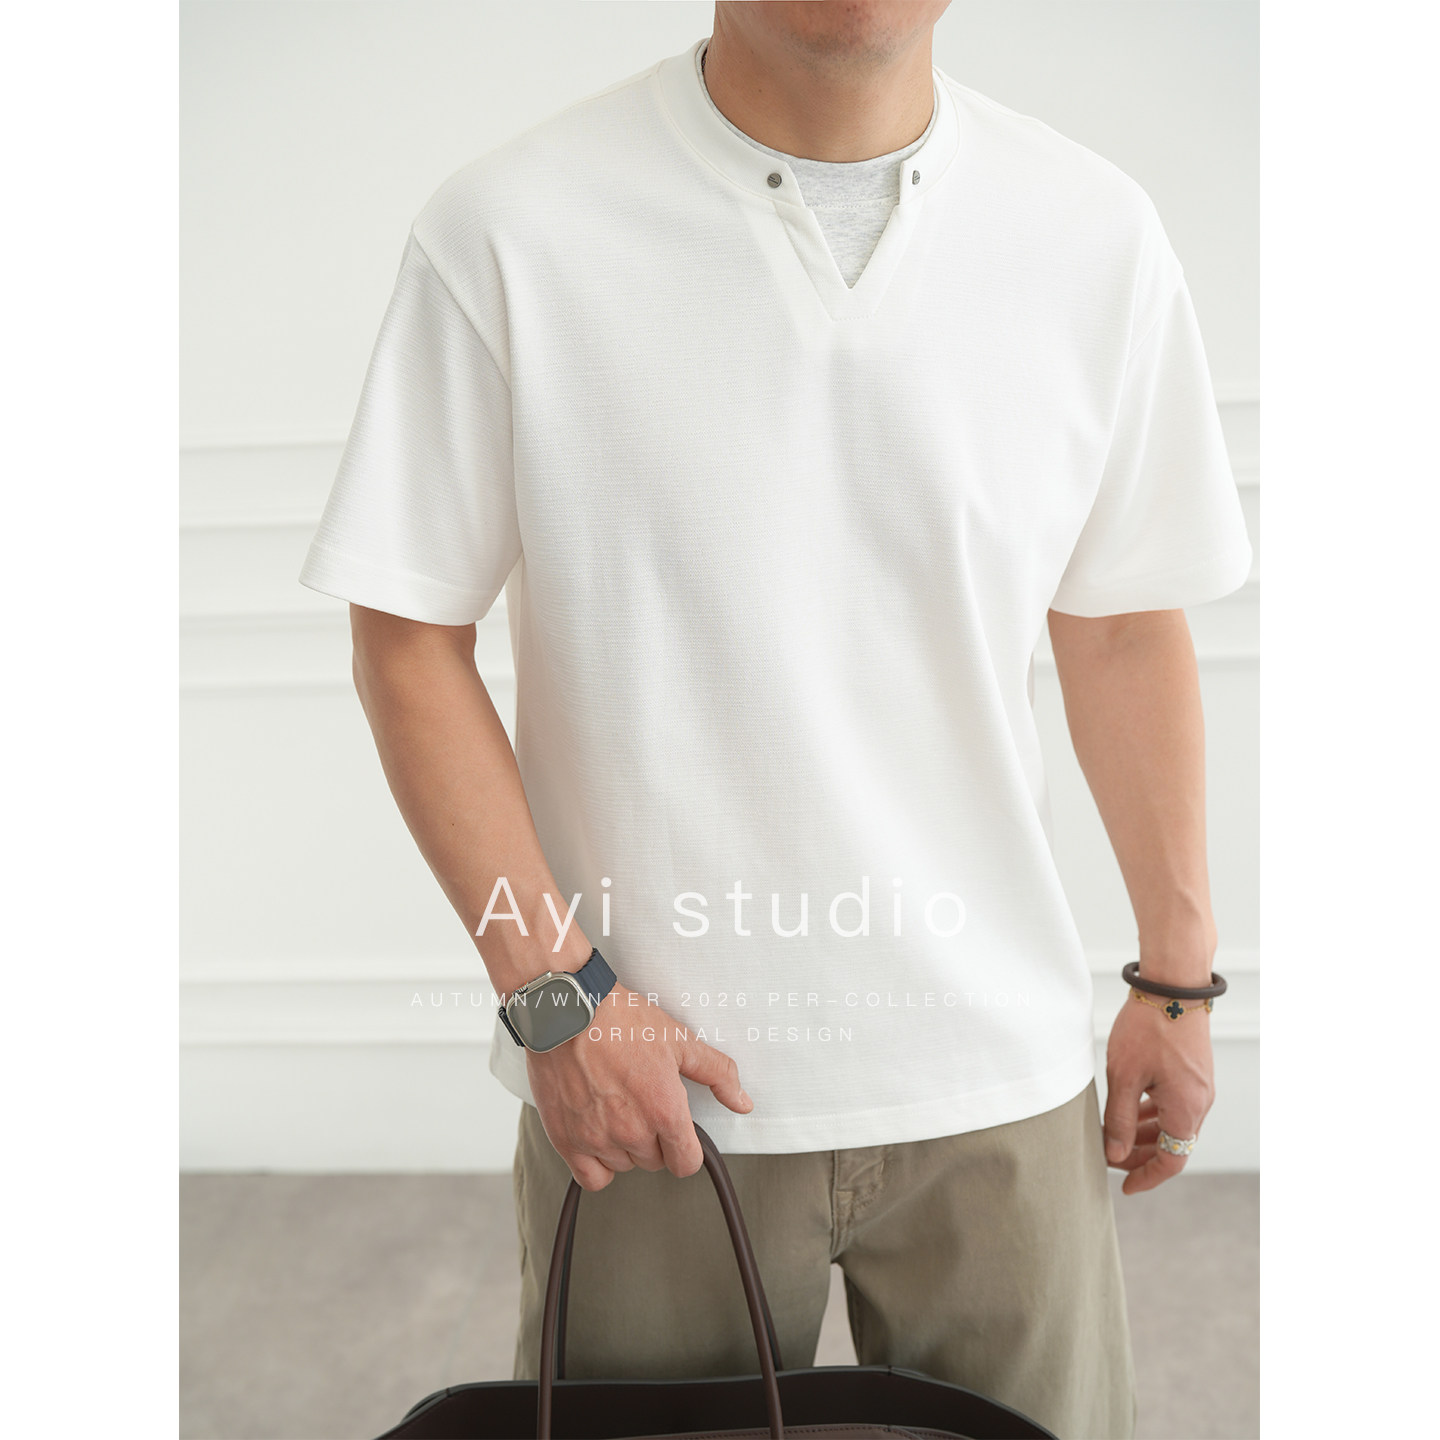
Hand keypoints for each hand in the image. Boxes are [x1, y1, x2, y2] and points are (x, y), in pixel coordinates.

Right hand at [524, 984, 752, 1190]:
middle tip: (643, 1105)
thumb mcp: (679, 1040)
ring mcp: (597, 1138)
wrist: (567, 1011)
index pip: (687, 1163)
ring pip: (625, 1166)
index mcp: (664, 1110)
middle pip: (656, 1162)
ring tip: (618, 1110)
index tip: (679, 1133)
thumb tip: (742, 1101)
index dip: (688, 1149)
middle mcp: (632, 1131)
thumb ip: (717, 1074)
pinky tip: (599, 1138)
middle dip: (656, 1140)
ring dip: (626, 1148)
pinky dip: (598, 1165)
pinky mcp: (566, 1140)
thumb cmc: (620, 1020)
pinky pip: (591, 1178)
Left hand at [1102, 992, 1214, 1193]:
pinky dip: (1154, 1113)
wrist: (1173, 986)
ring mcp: (1199, 1087)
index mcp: (1186, 1109)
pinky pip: (1175, 1104)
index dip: (1147, 1177)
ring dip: (1146, 1134)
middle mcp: (1199, 1103)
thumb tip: (1115, 1154)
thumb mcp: (1124, 1076)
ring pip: (1173, 1124)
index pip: (1172, 1161)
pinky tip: (1132, 1109)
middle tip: (1110, 1156)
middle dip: (1141, 1156)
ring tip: (1116, 1136)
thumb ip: (1120, 1119)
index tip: (1124, 1186)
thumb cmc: (1148, 1027)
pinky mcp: (1194, 1072)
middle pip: (1173, 1145)